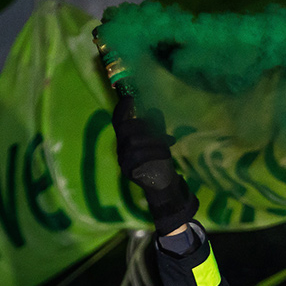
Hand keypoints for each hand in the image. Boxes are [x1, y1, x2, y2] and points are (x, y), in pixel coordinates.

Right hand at [111, 96, 197, 234]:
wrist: (163, 187)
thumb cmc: (160, 161)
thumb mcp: (158, 140)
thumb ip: (155, 126)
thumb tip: (154, 109)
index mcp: (125, 142)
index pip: (118, 122)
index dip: (122, 109)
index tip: (130, 98)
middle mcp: (121, 151)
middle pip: (127, 130)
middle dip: (145, 126)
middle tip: (159, 131)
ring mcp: (125, 162)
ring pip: (136, 143)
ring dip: (154, 140)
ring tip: (167, 142)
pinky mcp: (132, 173)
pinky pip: (141, 157)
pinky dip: (156, 152)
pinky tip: (167, 153)